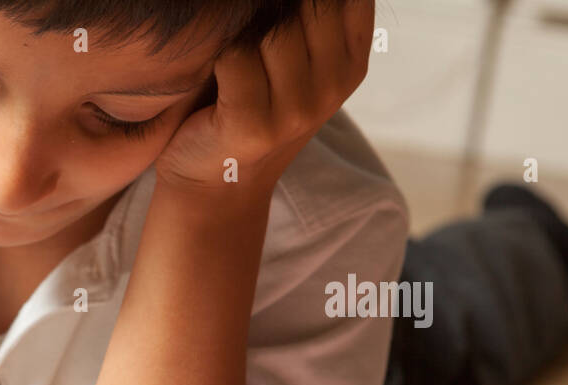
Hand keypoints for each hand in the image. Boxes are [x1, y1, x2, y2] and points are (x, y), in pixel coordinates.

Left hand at [153, 0, 375, 195]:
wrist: (216, 184)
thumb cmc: (251, 108)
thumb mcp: (299, 64)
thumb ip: (312, 19)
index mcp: (351, 61)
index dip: (310, 1)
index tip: (286, 19)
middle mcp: (334, 85)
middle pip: (307, 6)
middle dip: (271, 15)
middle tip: (250, 50)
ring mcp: (298, 109)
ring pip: (272, 31)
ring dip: (241, 40)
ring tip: (233, 68)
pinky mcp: (256, 125)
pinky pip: (235, 58)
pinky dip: (218, 63)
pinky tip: (217, 86)